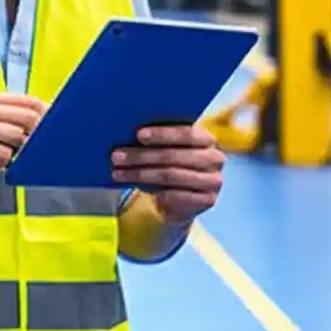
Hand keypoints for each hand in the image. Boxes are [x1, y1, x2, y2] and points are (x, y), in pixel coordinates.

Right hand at [0, 90, 46, 203]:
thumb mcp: (0, 133)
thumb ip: (21, 123)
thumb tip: (57, 122)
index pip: (31, 101)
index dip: (48, 119)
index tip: (53, 134)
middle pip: (27, 117)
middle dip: (33, 138)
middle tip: (25, 152)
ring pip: (16, 136)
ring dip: (14, 153)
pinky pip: (2, 154)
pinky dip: (1, 164)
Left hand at [110, 125, 224, 225]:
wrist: (182, 198)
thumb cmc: (170, 163)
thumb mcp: (167, 148)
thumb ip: (157, 139)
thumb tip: (125, 130)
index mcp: (207, 138)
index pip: (187, 133)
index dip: (162, 134)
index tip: (138, 135)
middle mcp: (215, 158)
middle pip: (173, 156)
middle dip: (141, 156)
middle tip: (116, 156)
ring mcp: (213, 181)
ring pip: (170, 176)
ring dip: (140, 174)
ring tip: (118, 173)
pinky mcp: (208, 201)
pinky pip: (177, 195)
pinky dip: (155, 192)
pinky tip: (138, 188)